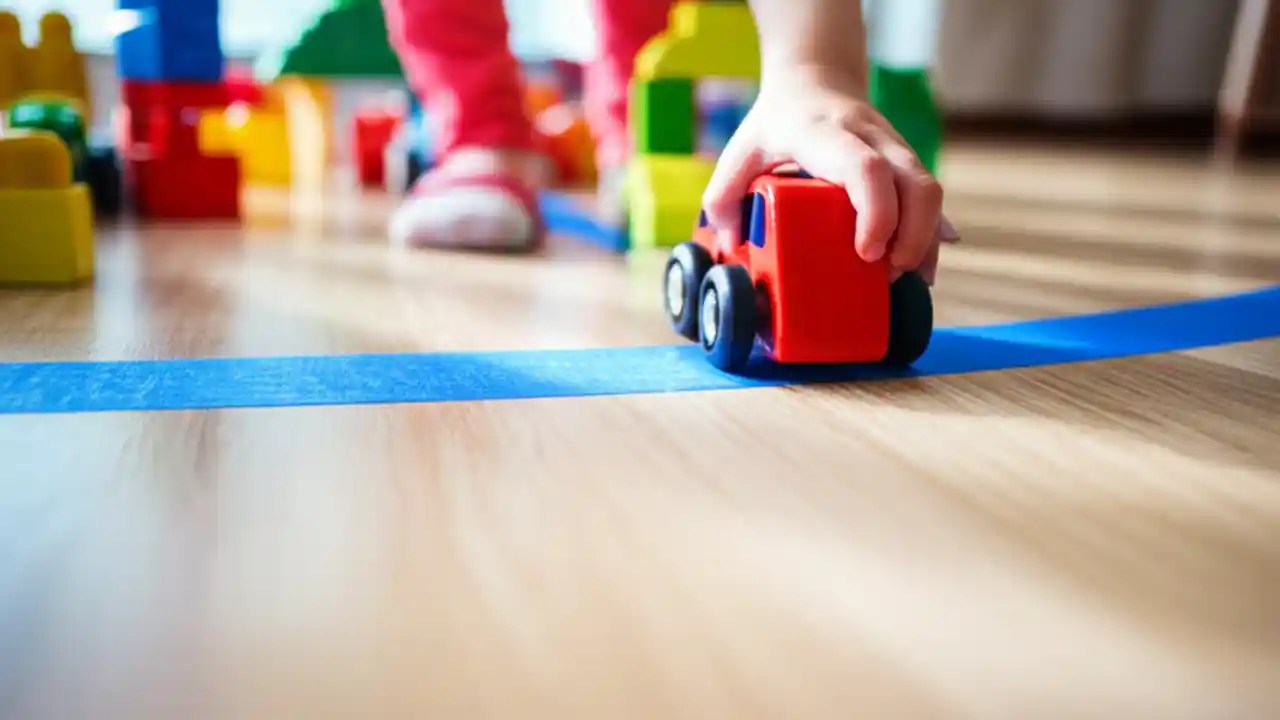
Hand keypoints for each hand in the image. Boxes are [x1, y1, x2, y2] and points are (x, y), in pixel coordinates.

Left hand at [701, 71, 958, 284]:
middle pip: (916, 183)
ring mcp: (895, 148)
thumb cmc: (776, 121)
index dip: (876, 213)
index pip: (866, 170)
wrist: (816, 79)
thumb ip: (723, 196)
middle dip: (913, 236)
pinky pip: (929, 198)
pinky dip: (931, 234)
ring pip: (930, 190)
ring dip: (925, 240)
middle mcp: (871, 138)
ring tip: (903, 279)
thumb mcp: (739, 150)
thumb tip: (730, 246)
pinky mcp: (905, 163)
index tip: (867, 253)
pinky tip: (921, 269)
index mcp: (827, 135)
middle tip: (889, 275)